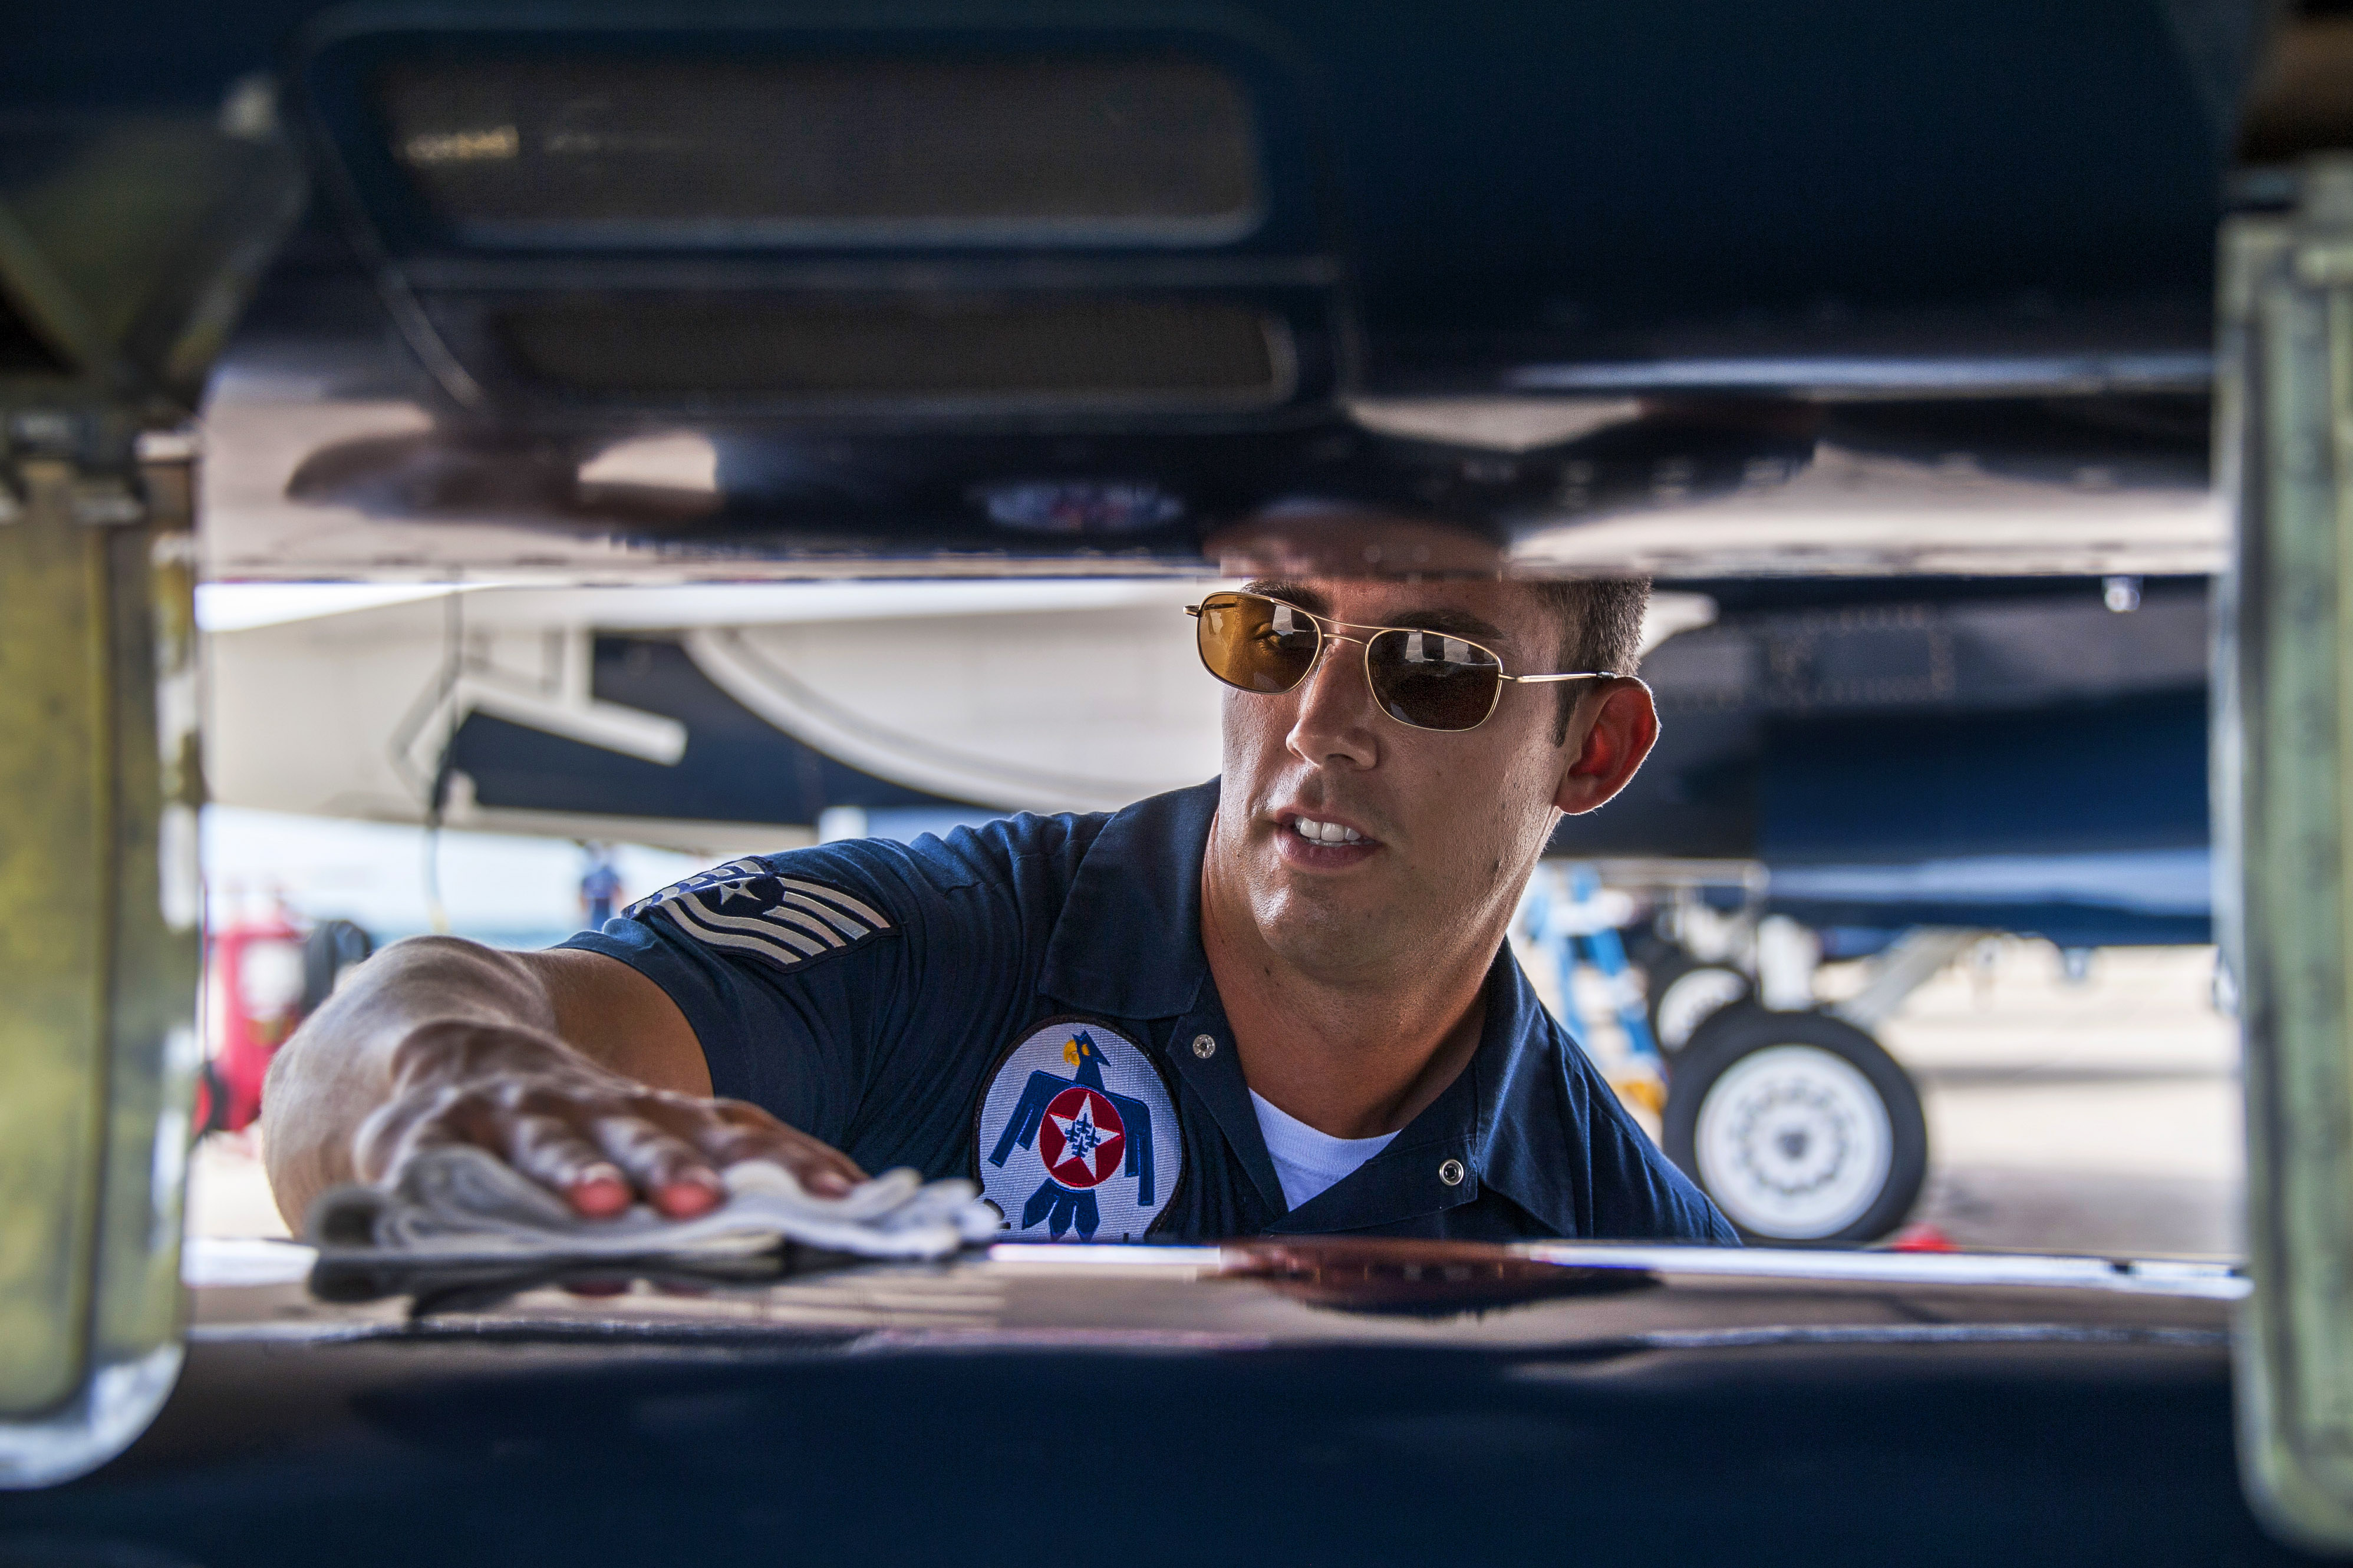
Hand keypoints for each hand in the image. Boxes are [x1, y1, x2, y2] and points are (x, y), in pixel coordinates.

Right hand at [353, 1019, 866, 1218]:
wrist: (446, 1047)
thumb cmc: (570, 1121)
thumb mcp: (646, 1136)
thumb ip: (721, 1168)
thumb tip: (841, 1205)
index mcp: (654, 1116)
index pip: (735, 1134)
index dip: (788, 1162)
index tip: (844, 1196)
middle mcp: (591, 1108)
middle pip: (646, 1136)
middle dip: (677, 1170)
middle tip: (709, 1204)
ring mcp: (512, 1114)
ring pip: (551, 1143)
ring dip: (576, 1173)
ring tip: (599, 1205)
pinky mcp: (429, 1131)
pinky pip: (432, 1159)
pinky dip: (438, 1177)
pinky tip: (441, 1198)